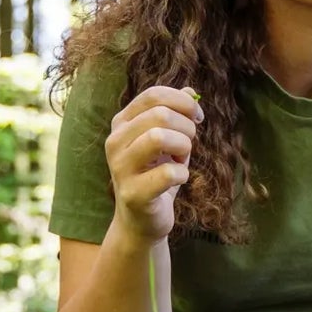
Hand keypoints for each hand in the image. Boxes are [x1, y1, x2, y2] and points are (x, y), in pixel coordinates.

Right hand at [106, 85, 203, 243]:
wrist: (142, 220)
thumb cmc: (157, 174)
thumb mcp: (168, 139)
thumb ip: (176, 113)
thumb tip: (191, 91)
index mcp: (122, 123)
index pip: (153, 95)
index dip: (183, 101)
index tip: (196, 117)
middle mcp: (115, 142)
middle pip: (160, 114)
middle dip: (186, 127)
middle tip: (188, 144)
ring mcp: (120, 168)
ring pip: (159, 137)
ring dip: (183, 147)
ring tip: (180, 159)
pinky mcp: (132, 193)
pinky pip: (168, 173)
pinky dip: (183, 174)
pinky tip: (177, 180)